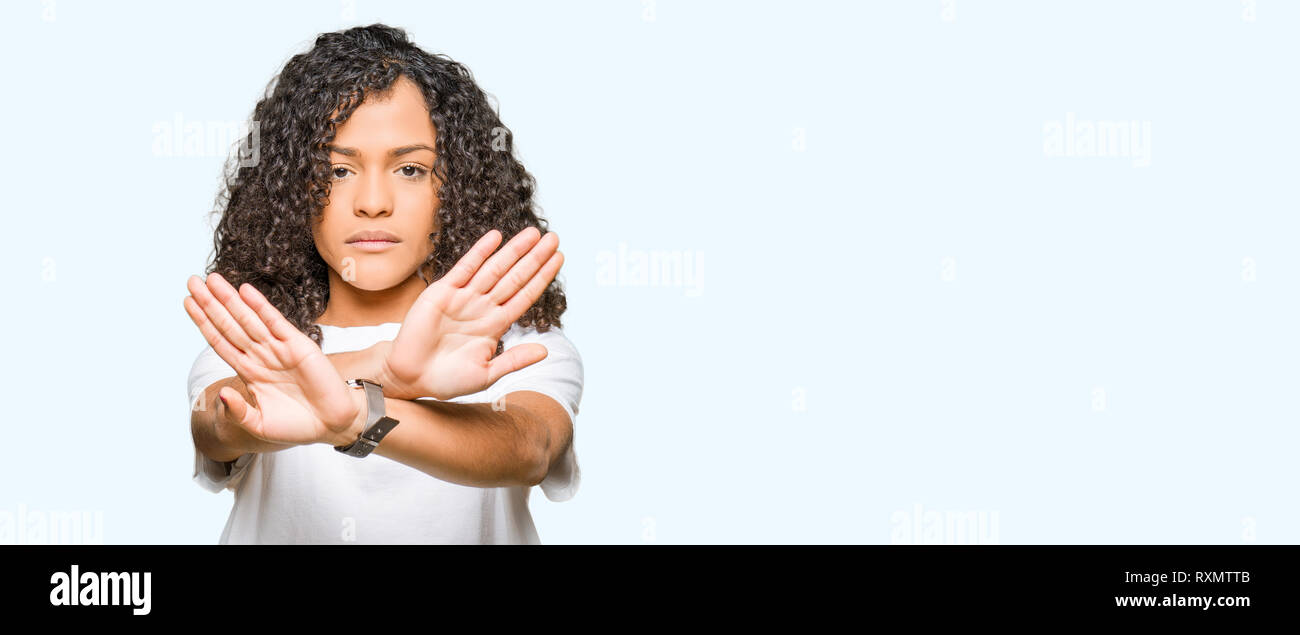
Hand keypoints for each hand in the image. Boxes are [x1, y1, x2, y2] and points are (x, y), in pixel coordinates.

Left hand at [184, 273, 362, 446]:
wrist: (332, 425)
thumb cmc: (296, 426)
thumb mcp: (259, 425)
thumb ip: (238, 411)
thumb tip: (221, 393)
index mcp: (249, 371)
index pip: (220, 341)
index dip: (203, 322)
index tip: (187, 303)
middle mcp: (261, 356)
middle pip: (230, 325)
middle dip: (210, 303)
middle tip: (192, 282)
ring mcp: (279, 349)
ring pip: (248, 320)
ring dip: (229, 300)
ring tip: (211, 280)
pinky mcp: (299, 345)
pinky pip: (276, 322)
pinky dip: (261, 306)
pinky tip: (245, 292)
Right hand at [378, 227, 563, 400]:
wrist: (410, 377)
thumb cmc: (447, 379)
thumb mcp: (487, 374)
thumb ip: (515, 360)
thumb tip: (546, 351)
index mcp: (496, 325)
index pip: (525, 296)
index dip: (542, 277)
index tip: (559, 259)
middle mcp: (483, 307)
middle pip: (515, 277)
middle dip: (534, 258)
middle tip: (554, 238)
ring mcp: (464, 297)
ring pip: (495, 269)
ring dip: (514, 250)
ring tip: (534, 234)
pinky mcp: (442, 292)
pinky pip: (465, 268)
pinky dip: (480, 252)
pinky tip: (496, 237)